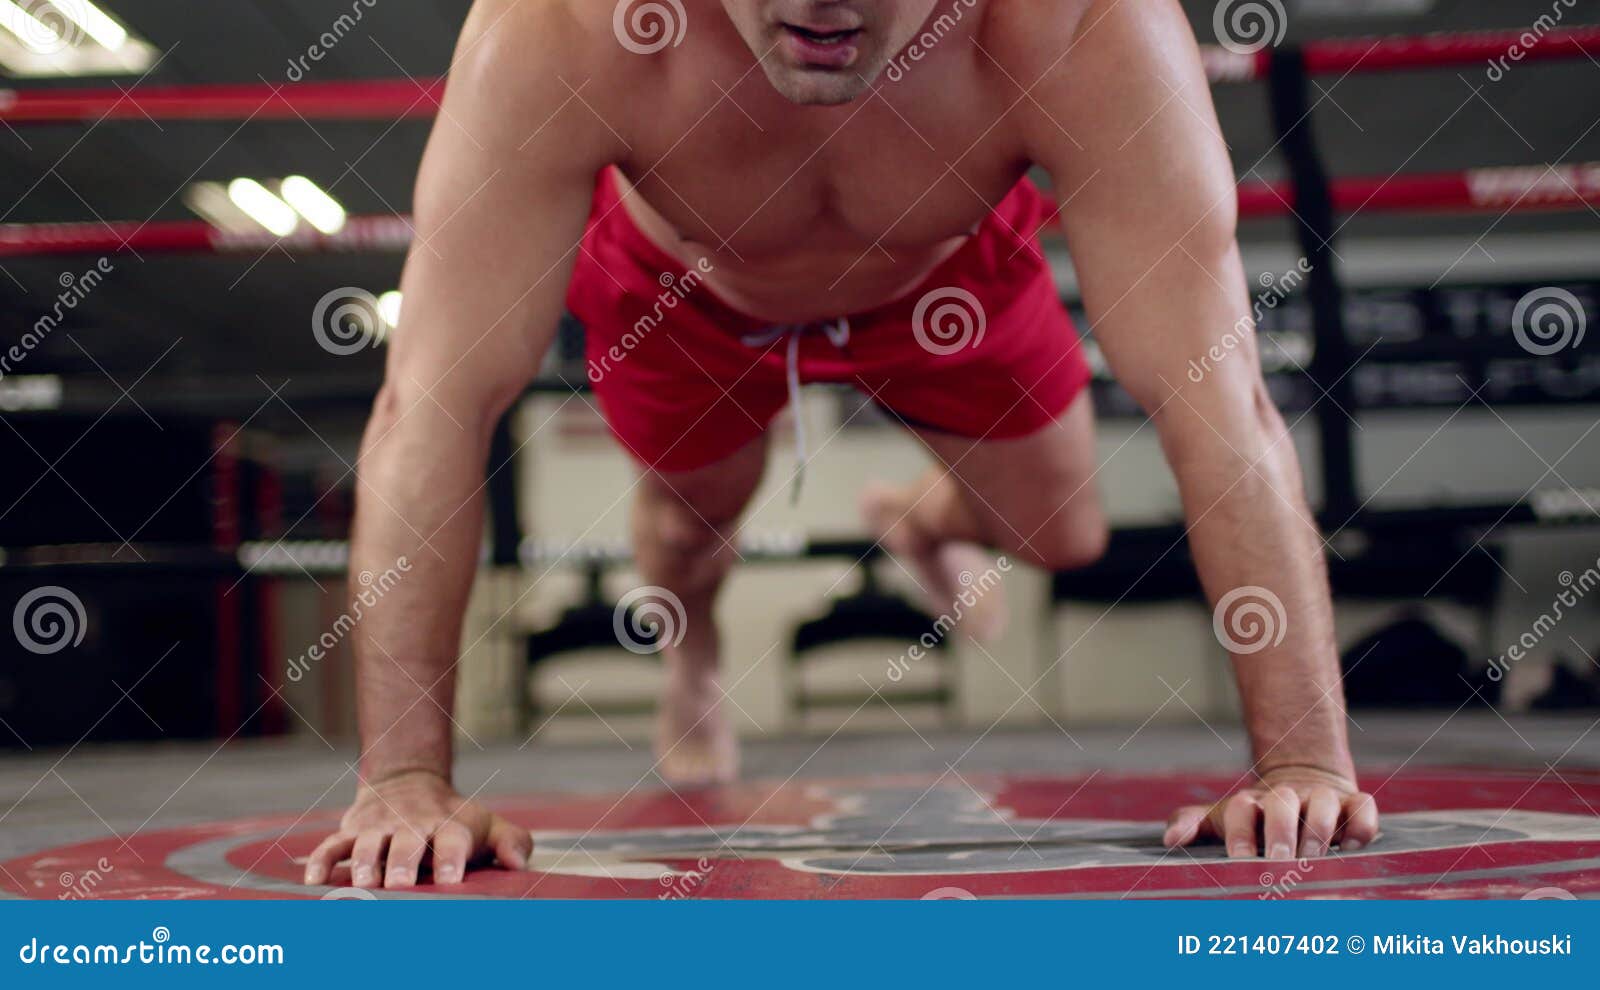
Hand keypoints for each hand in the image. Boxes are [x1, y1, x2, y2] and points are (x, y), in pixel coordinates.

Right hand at [303, 770, 531, 887]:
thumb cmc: (453, 819)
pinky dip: (322, 860)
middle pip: (406, 842)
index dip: (452, 857)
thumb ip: (512, 843)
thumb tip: (520, 864)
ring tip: (364, 885)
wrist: (409, 783)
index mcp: (448, 825)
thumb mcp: (487, 824)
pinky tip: (314, 879)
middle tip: (401, 885)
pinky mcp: (352, 830)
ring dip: (365, 863)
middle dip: (403, 863)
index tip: (451, 878)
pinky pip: (332, 845)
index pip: (452, 839)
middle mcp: (412, 824)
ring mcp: (379, 827)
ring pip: (368, 843)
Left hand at [1162, 765, 1378, 859]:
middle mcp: (1287, 797)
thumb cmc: (1256, 817)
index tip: (1239, 861)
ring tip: (1314, 858)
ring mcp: (1323, 798)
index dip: (1240, 834)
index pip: (1242, 810)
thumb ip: (1192, 824)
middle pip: (1282, 802)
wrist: (1301, 783)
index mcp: (1252, 803)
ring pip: (1324, 803)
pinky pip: (1364, 808)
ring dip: (1319, 829)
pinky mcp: (1354, 804)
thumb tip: (1169, 839)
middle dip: (1280, 832)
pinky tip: (1351, 846)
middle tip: (1280, 864)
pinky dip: (1360, 825)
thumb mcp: (1221, 819)